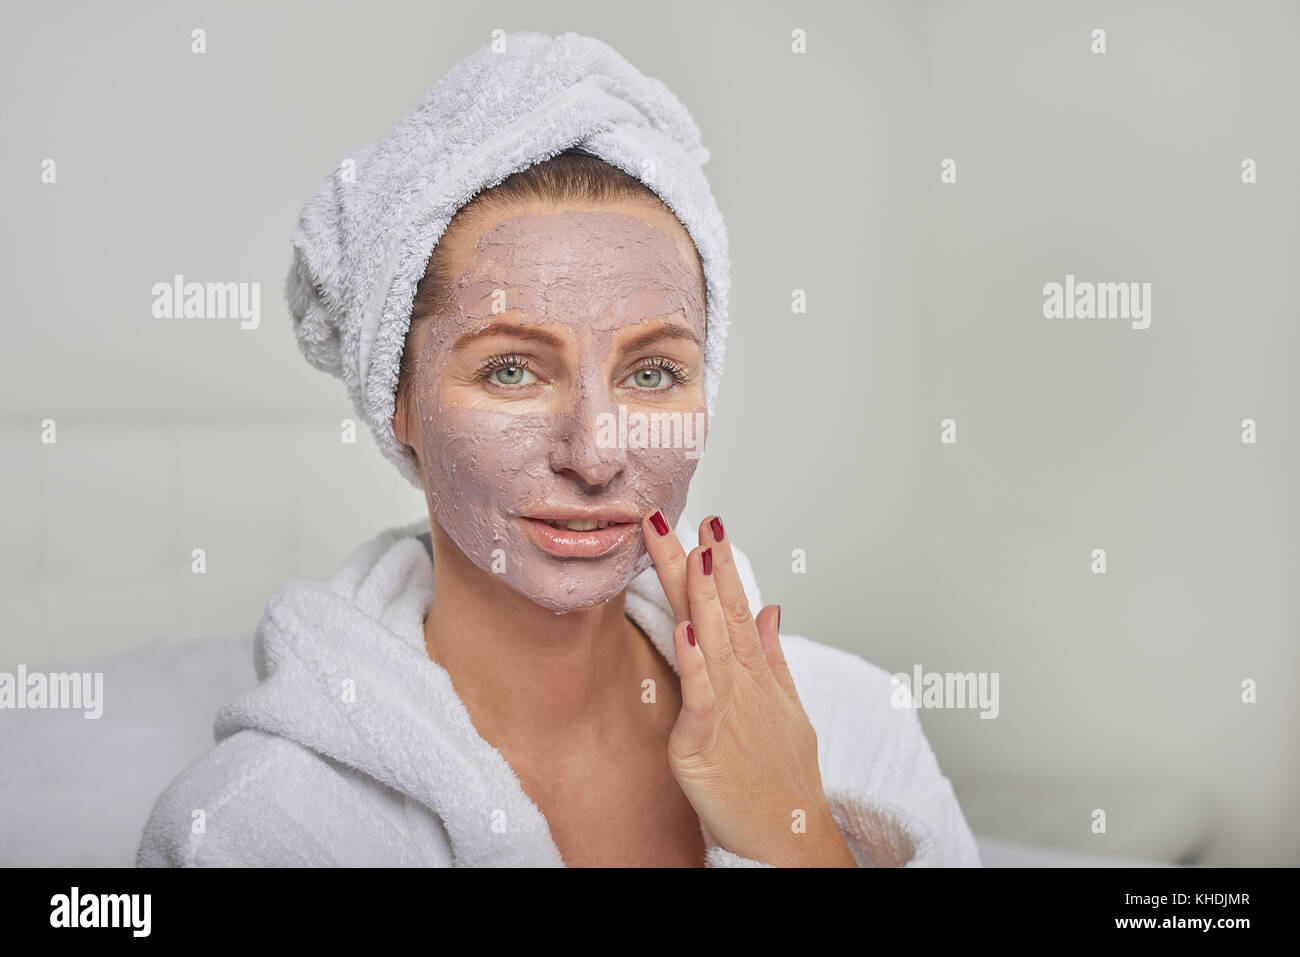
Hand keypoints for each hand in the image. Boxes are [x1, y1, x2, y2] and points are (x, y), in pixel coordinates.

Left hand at [640, 510, 856, 866]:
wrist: (791, 838)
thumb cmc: (783, 777)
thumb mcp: (785, 707)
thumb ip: (773, 655)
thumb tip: (771, 608)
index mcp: (753, 672)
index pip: (733, 606)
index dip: (719, 563)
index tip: (708, 521)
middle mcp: (742, 682)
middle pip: (717, 610)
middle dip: (697, 561)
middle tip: (682, 514)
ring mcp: (727, 708)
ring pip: (711, 639)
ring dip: (700, 593)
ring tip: (692, 550)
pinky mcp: (705, 741)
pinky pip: (699, 694)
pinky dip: (695, 660)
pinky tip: (685, 628)